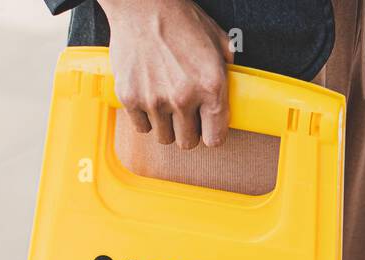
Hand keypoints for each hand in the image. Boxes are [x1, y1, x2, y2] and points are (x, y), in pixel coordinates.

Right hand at [102, 0, 232, 147]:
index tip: (207, 128)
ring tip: (166, 104)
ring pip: (164, 137)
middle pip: (187, 142)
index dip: (212, 134)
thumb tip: (235, 84)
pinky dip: (145, 117)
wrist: (141, 4)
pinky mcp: (130, 97)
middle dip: (188, 130)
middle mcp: (183, 98)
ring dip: (166, 125)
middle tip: (185, 114)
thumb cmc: (180, 19)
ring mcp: (154, 100)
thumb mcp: (218, 40)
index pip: (215, 138)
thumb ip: (229, 67)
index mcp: (211, 87)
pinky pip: (141, 127)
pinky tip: (149, 99)